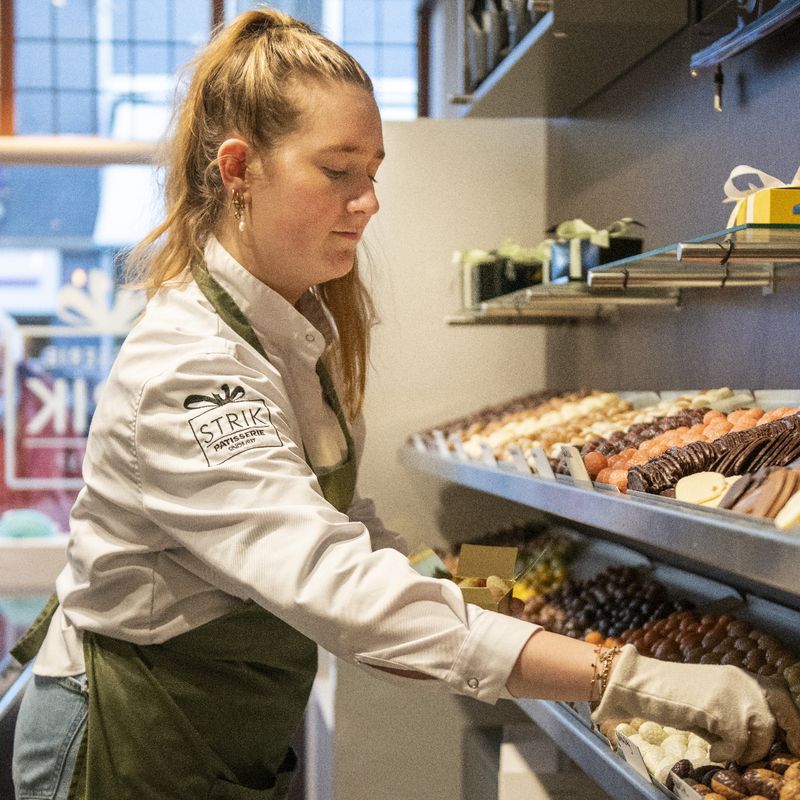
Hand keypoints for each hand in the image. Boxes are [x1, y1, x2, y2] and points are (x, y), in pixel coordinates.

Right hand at [592, 644, 799, 763]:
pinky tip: (712, 751)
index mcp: (740, 676)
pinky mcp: (718, 708)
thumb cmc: (674, 694)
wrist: (642, 684)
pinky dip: (727, 753)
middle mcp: (741, 681)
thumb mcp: (712, 697)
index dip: (793, 721)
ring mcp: (731, 693)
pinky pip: (738, 742)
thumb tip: (760, 740)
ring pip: (762, 732)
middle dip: (788, 736)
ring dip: (748, 750)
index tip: (796, 744)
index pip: (781, 695)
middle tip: (783, 755)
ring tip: (726, 752)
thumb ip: (737, 711)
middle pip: (781, 712)